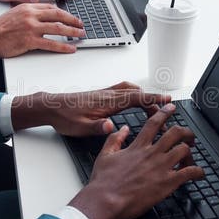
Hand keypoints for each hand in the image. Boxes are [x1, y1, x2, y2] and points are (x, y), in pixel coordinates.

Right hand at [0, 4, 84, 58]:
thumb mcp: (14, 13)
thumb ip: (29, 13)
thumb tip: (42, 17)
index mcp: (27, 6)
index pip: (50, 7)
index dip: (64, 12)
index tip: (71, 16)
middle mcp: (31, 15)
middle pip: (58, 15)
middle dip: (72, 20)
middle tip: (81, 24)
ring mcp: (31, 28)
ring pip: (58, 28)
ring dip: (72, 32)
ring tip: (80, 35)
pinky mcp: (30, 41)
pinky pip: (51, 44)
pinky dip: (64, 46)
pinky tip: (71, 48)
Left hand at [10, 82, 169, 133]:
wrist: (51, 107)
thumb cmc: (64, 117)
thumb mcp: (80, 127)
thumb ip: (97, 127)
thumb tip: (111, 126)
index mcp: (106, 102)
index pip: (135, 98)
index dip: (152, 99)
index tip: (167, 100)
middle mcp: (107, 94)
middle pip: (136, 93)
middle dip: (152, 98)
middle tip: (164, 107)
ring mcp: (104, 93)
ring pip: (130, 90)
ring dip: (143, 95)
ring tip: (152, 105)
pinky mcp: (100, 94)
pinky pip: (123, 90)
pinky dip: (133, 93)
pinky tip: (133, 100)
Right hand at [69, 104, 204, 218]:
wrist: (105, 200)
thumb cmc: (103, 182)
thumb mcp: (104, 155)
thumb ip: (115, 139)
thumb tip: (123, 129)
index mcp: (138, 146)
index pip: (154, 123)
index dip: (165, 112)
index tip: (172, 108)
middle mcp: (152, 154)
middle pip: (176, 133)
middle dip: (186, 132)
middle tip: (189, 137)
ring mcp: (161, 167)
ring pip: (184, 149)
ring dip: (191, 152)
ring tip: (191, 157)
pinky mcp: (167, 183)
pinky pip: (189, 172)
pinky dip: (198, 171)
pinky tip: (199, 174)